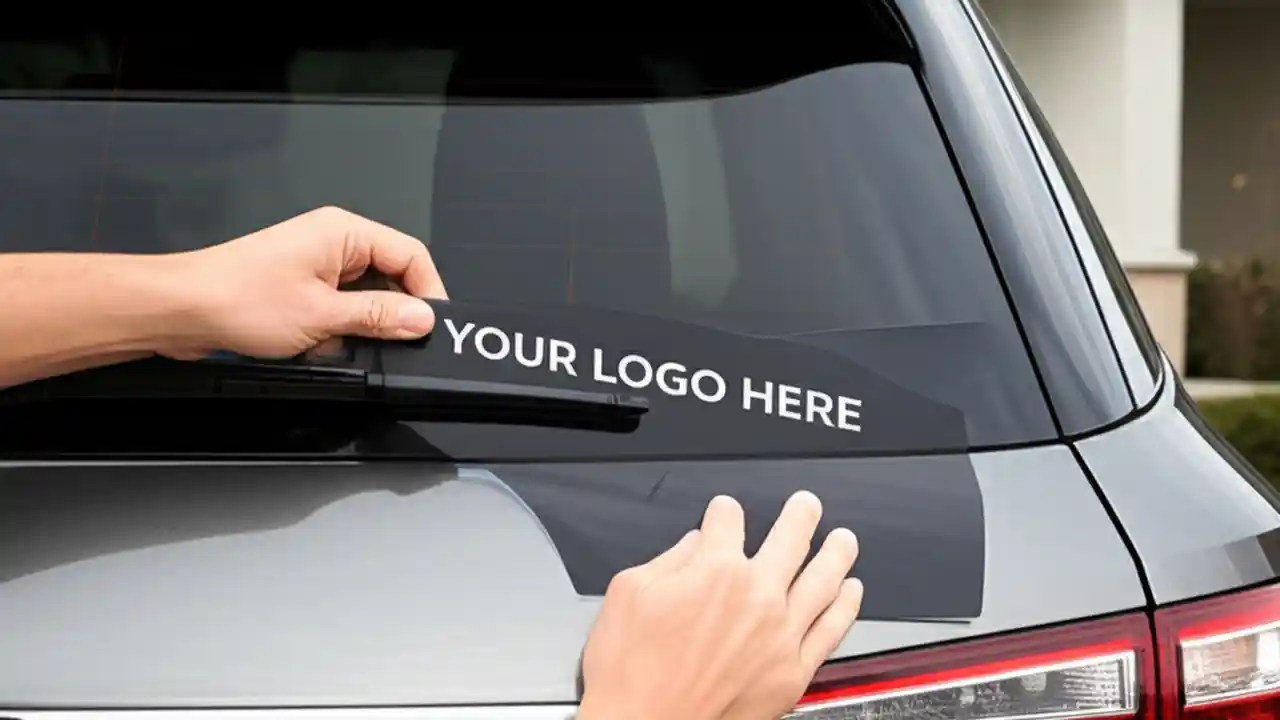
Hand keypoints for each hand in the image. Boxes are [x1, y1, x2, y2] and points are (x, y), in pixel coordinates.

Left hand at [162, 206, 447, 359]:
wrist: (181, 310)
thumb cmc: (238, 299)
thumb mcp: (323, 315)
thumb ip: (379, 316)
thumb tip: (422, 319)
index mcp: (343, 232)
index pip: (411, 255)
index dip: (428, 292)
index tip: (432, 328)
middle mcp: (332, 242)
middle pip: (391, 276)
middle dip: (390, 314)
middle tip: (393, 345)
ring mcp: (316, 265)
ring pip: (365, 297)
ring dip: (359, 326)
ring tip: (340, 342)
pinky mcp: (301, 287)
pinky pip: (340, 309)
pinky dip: (336, 331)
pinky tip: (317, 346)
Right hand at [577, 491, 863, 719]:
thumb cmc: (631, 671)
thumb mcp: (629, 593)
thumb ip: (669, 559)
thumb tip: (692, 546)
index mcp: (715, 570)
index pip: (728, 520)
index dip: (724, 512)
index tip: (724, 514)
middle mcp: (756, 597)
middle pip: (791, 540)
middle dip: (801, 516)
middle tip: (808, 505)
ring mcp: (780, 635)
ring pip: (823, 580)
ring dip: (836, 553)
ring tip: (844, 540)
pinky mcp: (792, 672)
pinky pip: (831, 630)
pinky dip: (846, 606)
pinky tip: (851, 592)